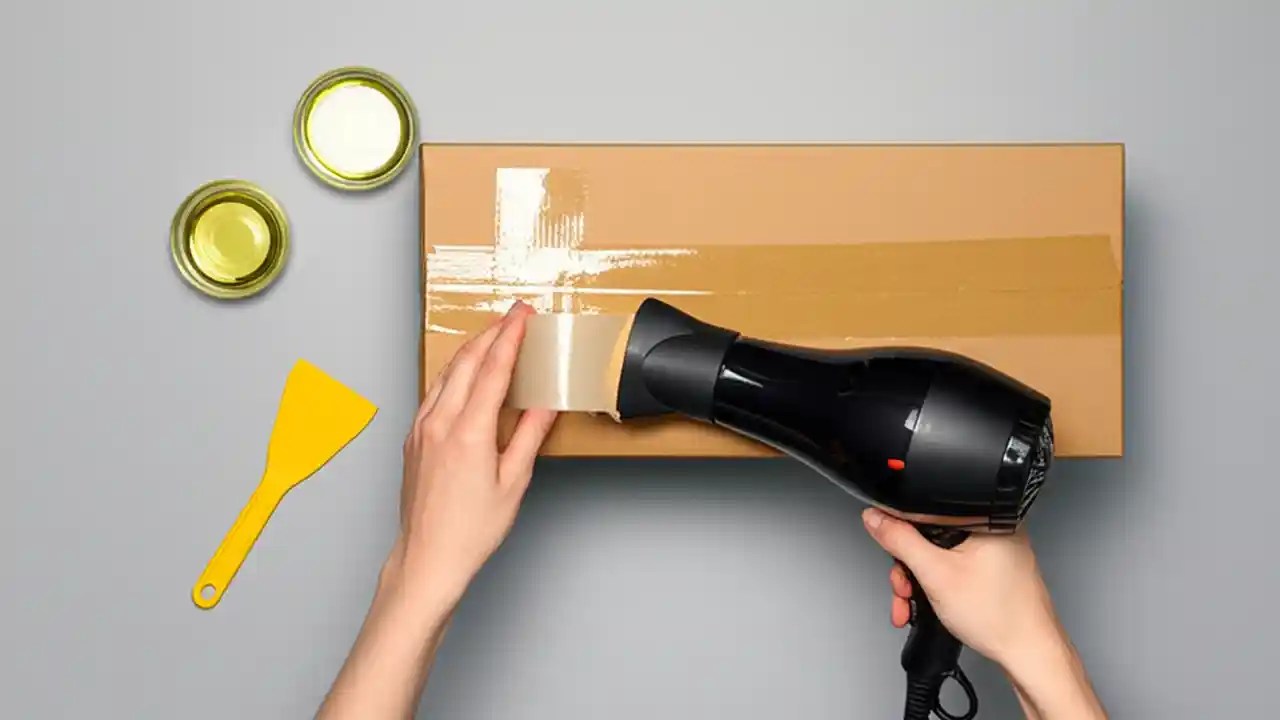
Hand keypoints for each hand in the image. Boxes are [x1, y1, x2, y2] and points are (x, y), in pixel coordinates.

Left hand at [388, 301, 557, 605]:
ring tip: (494, 337)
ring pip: (447, 373)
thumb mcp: (514, 482)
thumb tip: (546, 403)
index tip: (524, 316)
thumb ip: (529, 435)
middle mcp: (439, 423)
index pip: (493, 368)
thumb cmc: (470, 531)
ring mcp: (421, 429)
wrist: (427, 558)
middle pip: (467, 361)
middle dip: (492, 333)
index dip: (511, 336)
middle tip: (514, 317)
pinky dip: (456, 373)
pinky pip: (435, 392)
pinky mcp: (413, 439)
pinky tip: (467, 375)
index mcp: (468, 431)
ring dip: (473, 350)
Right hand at [861, 509, 1056, 667]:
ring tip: (915, 603)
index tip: (889, 550)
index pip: (927, 510)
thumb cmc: (1000, 616)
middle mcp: (994, 530)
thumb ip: (900, 541)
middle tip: (906, 588)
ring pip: (939, 555)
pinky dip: (937, 585)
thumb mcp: (935, 574)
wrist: (1028, 653)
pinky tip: (931, 603)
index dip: (901, 531)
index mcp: (986, 518)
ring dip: (919, 581)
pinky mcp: (993, 570)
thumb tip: (876, 518)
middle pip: (930, 535)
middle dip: (909, 567)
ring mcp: (995, 551)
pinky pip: (954, 567)